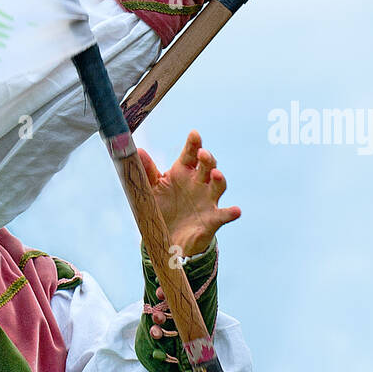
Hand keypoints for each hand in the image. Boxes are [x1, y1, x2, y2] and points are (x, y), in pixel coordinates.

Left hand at [139, 131, 239, 256]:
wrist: (168, 237)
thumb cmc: (162, 206)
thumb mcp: (151, 188)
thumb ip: (147, 171)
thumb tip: (137, 150)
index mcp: (183, 172)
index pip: (190, 154)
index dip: (193, 143)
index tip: (194, 134)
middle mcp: (198, 182)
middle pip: (207, 166)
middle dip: (207, 159)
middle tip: (202, 154)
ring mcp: (207, 200)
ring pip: (218, 186)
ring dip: (219, 179)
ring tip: (217, 174)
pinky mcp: (213, 219)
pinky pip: (224, 215)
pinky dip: (231, 212)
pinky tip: (235, 211)